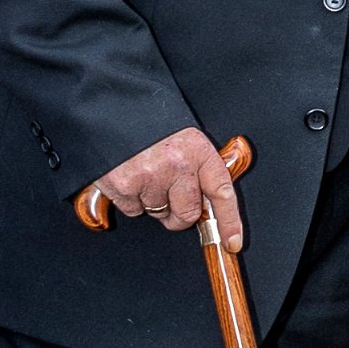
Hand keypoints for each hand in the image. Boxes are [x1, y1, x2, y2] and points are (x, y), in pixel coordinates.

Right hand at [94, 124, 244, 248]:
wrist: (115, 106)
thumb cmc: (154, 125)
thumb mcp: (185, 138)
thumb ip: (199, 168)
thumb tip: (209, 204)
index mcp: (197, 150)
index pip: (221, 192)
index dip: (229, 221)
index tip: (233, 241)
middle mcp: (177, 165)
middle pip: (187, 213)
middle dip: (180, 215)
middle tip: (171, 199)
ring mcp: (149, 177)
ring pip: (159, 213)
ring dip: (154, 203)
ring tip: (147, 175)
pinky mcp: (124, 186)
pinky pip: (133, 210)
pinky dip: (131, 200)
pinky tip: (130, 177)